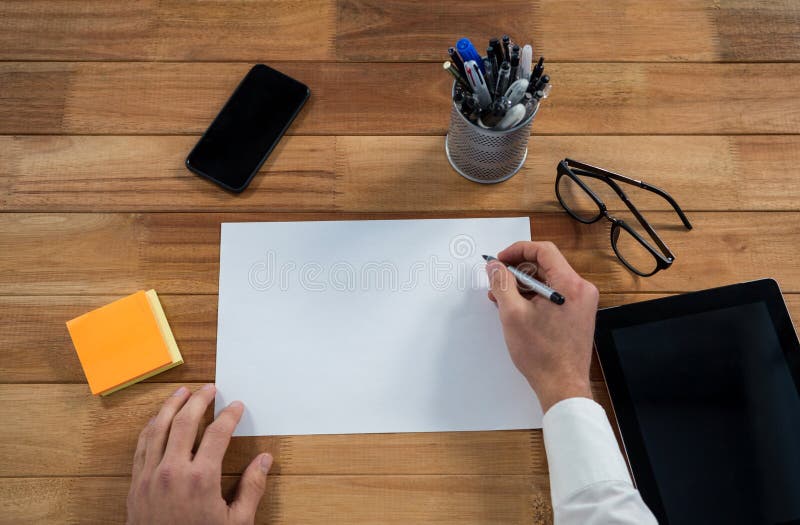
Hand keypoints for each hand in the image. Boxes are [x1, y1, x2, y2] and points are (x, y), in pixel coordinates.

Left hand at [127, 384, 271, 524]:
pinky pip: (141, 446)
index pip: (217, 434)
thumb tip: (264, 461)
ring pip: (158, 428)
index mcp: (201, 479)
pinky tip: (157, 419)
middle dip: (199, 401)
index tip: (237, 406)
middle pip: (184, 422)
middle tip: (209, 389)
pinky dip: (150, 427)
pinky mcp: (135, 484)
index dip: (229, 416)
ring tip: (182, 392)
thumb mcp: (236, 523)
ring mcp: (150, 476)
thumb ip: (251, 489)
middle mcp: (173, 472)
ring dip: (170, 406)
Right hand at [486, 241, 598, 412]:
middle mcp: (581, 290)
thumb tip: (494, 266)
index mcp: (570, 285)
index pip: (543, 251)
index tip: (500, 260)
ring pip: (547, 280)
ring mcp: (581, 303)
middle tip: (497, 280)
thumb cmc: (543, 355)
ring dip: (523, 285)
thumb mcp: (513, 314)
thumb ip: (501, 283)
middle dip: (517, 270)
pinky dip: (533, 297)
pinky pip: (553, 294)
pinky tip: (516, 308)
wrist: (562, 385)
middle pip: (545, 265)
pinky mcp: (576, 314)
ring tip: (502, 298)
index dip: (517, 251)